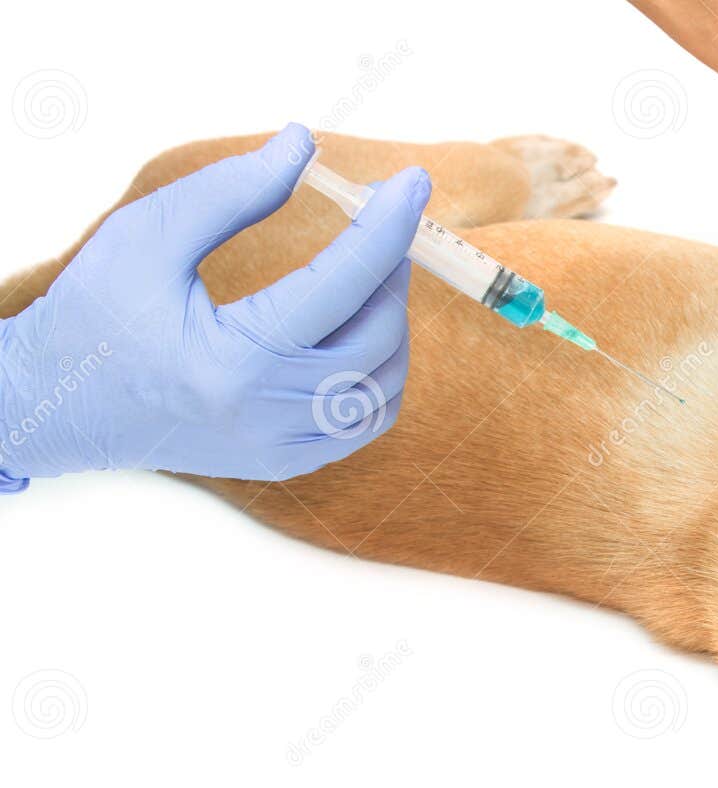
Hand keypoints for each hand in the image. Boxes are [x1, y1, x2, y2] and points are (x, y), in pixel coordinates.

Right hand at [0, 123, 428, 491]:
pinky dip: (379, 372)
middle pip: (377, 335)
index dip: (386, 226)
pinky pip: (365, 419)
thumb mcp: (148, 236)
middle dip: (391, 272)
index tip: (411, 182)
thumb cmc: (94, 315)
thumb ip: (231, 191)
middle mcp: (267, 414)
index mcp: (233, 361)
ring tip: (369, 276)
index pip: (341, 284)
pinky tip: (359, 332)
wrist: (56, 405)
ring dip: (393, 323)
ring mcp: (282, 447)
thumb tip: (302, 145)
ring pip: (384, 384)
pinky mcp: (287, 462)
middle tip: (380, 226)